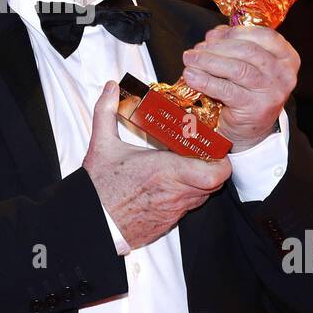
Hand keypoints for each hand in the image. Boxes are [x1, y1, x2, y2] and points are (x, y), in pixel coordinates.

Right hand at [82, 81, 231, 250]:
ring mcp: (173, 211)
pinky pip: (186, 209)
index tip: (212, 150)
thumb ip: (107, 111)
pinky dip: (184, 197)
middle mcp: (175, 193)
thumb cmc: (99, 187)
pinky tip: (168, 186)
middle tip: (200, 155)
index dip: (221, 162)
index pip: (215, 173)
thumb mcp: (102, 144)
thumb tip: (111, 88)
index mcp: (166, 171)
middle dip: (211, 169)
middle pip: (214, 184)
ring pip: (202, 197)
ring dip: (199, 183)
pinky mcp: (166, 223)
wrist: (91, 220)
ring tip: (184, 168)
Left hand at [180, 25, 299, 152]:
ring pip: (237, 69)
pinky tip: (191, 77)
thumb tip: (213, 35)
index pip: (264, 35)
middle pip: (248, 51)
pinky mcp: (256, 109)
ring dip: (208, 61)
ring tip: (189, 60)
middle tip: (195, 50)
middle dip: (217, 47)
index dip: (235, 32)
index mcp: (287, 58)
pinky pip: (226, 90)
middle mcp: (284, 75)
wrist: (250, 132)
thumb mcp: (247, 66)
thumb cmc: (247, 93)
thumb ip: (234, 46)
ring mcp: (272, 93)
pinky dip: (205, 81)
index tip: (212, 36)